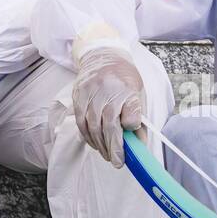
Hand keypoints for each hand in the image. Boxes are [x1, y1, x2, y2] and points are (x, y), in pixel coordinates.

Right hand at [72, 46, 145, 168]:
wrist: (102, 55)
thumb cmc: (123, 77)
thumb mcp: (137, 92)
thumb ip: (138, 116)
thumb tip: (138, 143)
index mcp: (126, 88)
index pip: (131, 111)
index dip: (132, 128)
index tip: (135, 143)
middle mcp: (107, 90)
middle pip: (108, 124)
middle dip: (113, 147)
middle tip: (117, 162)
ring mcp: (90, 93)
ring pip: (92, 125)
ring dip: (99, 145)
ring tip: (107, 155)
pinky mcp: (78, 96)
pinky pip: (80, 121)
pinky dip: (87, 136)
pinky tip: (95, 143)